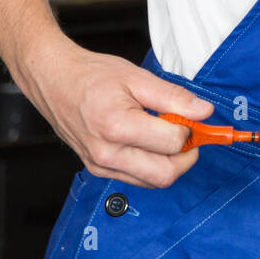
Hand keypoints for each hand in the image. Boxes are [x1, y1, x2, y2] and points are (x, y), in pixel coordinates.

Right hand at [23, 37, 213, 188]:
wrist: (54, 81)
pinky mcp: (98, 169)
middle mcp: (107, 153)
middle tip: (188, 133)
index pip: (174, 143)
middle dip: (186, 156)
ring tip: (167, 134)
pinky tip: (150, 142)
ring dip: (170, 163)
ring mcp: (100, 165)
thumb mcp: (138, 78)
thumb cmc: (92, 76)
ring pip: (153, 182)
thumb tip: (205, 112)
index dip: (191, 130)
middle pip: (165, 174)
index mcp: (117, 127)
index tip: (193, 117)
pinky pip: (137, 179)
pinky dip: (152, 165)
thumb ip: (174, 97)